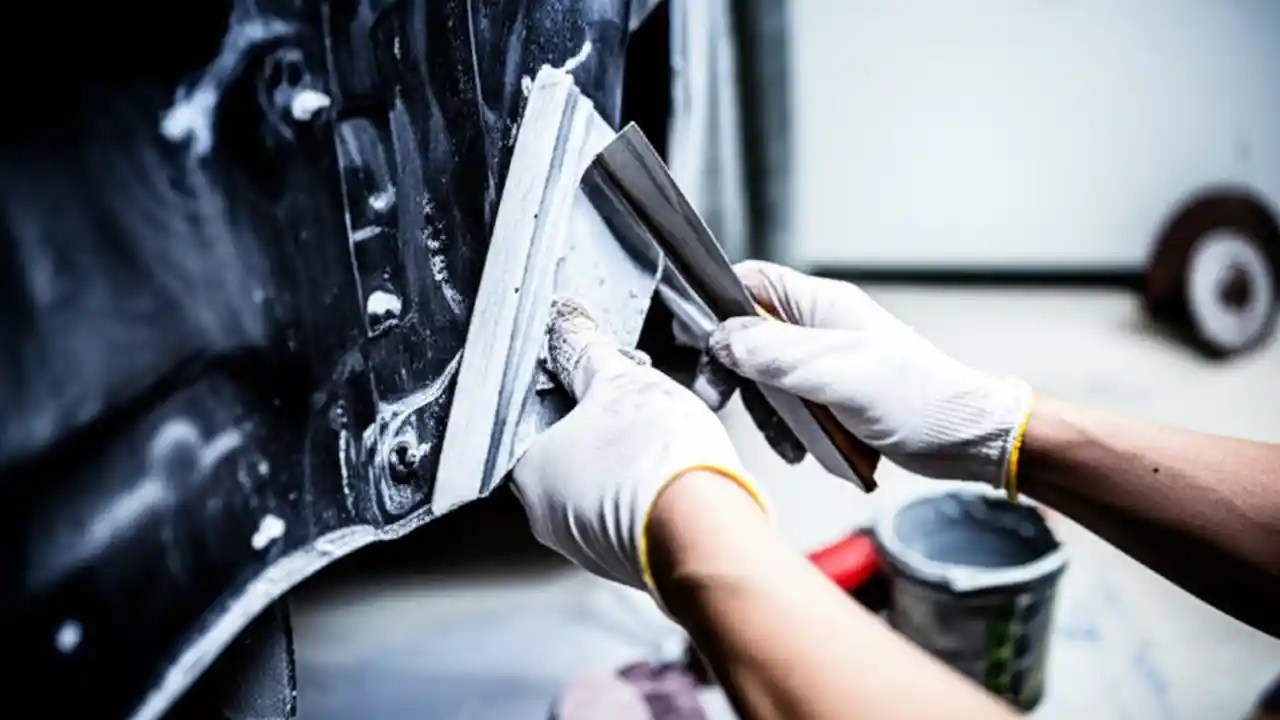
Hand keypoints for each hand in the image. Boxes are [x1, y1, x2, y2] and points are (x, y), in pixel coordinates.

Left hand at [513, 298, 768, 592]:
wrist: (709, 529)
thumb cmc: (657, 462)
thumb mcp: (620, 382)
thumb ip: (589, 354)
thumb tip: (571, 329)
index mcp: (529, 471)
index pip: (529, 421)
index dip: (564, 393)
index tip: (591, 380)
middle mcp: (547, 516)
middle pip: (564, 458)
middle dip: (597, 431)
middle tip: (629, 407)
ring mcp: (588, 545)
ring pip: (598, 490)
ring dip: (622, 465)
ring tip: (657, 441)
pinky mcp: (629, 561)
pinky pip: (630, 516)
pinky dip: (646, 495)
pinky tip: (670, 476)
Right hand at [709, 261, 1031, 487]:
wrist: (965, 438)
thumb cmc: (914, 398)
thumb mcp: (834, 372)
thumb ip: (773, 353)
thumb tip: (720, 338)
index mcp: (820, 304)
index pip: (751, 282)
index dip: (718, 303)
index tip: (698, 342)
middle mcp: (818, 325)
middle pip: (750, 333)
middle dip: (737, 369)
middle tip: (726, 399)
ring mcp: (826, 360)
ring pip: (768, 374)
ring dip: (768, 408)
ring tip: (786, 437)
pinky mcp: (834, 393)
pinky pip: (792, 404)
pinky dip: (791, 427)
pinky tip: (802, 448)